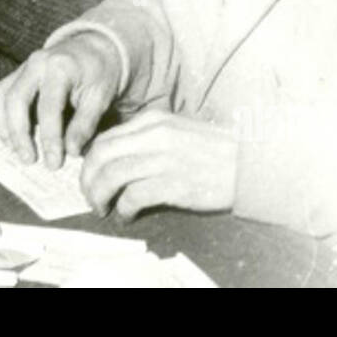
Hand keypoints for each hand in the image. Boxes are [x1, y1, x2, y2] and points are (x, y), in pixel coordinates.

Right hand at [0, 31, 123, 170]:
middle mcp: (35, 63)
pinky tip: (6, 135)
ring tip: (16, 151)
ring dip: (3, 127)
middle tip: (29, 160)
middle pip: (16, 100)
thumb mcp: (100, 97)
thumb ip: (85, 124)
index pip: (48, 107)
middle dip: (19, 134)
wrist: (91, 49)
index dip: (50, 138)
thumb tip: (71, 152)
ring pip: (0, 96)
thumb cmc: (98, 74)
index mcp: (60, 67)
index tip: (54, 162)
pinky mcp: (15, 74)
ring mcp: (22, 68)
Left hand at [81, 110, 237, 219]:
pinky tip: (126, 216)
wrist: (249, 162)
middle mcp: (154, 136)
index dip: (90, 162)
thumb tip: (117, 158)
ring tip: (102, 208)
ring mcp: (164, 159)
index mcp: (153, 120)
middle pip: (102, 156)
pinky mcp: (174, 183)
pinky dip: (123, 209)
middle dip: (88, 179)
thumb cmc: (213, 149)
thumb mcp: (177, 130)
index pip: (105, 138)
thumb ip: (147, 138)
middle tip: (90, 196)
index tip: (90, 177)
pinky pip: (133, 196)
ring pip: (112, 176)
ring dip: (99, 196)